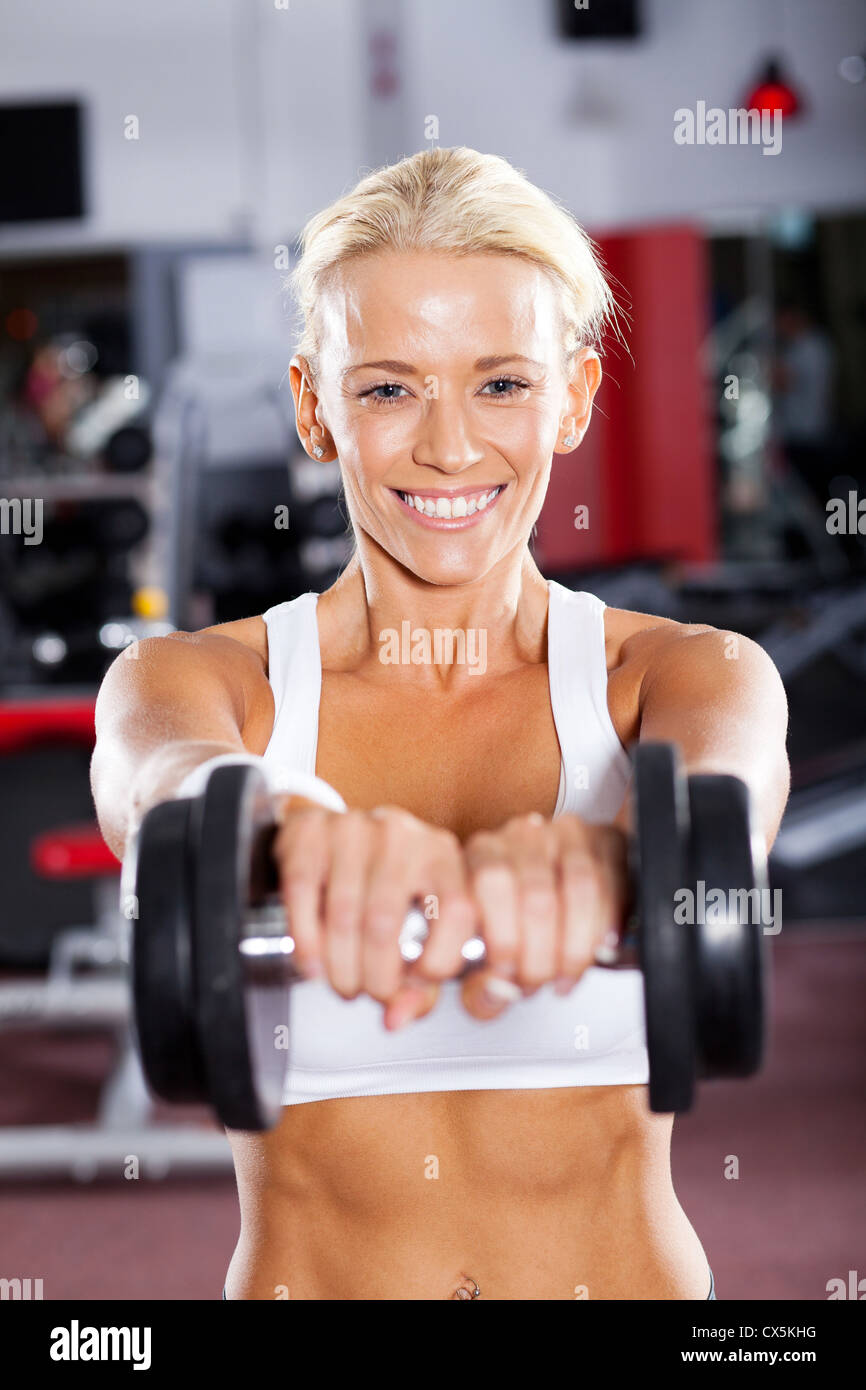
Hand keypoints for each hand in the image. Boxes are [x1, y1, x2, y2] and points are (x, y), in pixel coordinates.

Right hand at [270, 804, 477, 1024]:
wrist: (329, 833)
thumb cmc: (380, 882)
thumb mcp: (417, 919)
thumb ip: (420, 977)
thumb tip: (397, 1018)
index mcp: (442, 855)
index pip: (458, 911)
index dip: (439, 961)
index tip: (418, 983)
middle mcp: (403, 837)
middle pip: (387, 923)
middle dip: (375, 977)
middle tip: (368, 994)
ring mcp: (354, 830)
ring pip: (344, 914)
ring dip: (340, 967)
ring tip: (343, 984)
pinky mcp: (311, 834)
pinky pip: (303, 894)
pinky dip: (306, 941)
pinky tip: (313, 964)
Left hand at [458, 812, 628, 1019]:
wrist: (562, 878)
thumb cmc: (517, 919)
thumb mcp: (487, 953)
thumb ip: (480, 987)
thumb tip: (496, 997)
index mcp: (474, 858)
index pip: (476, 895)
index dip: (498, 946)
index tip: (504, 979)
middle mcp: (515, 837)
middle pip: (534, 899)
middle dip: (540, 958)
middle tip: (536, 984)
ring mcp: (561, 833)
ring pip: (580, 889)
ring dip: (576, 946)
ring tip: (563, 975)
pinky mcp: (603, 838)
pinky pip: (613, 883)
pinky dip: (606, 926)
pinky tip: (596, 950)